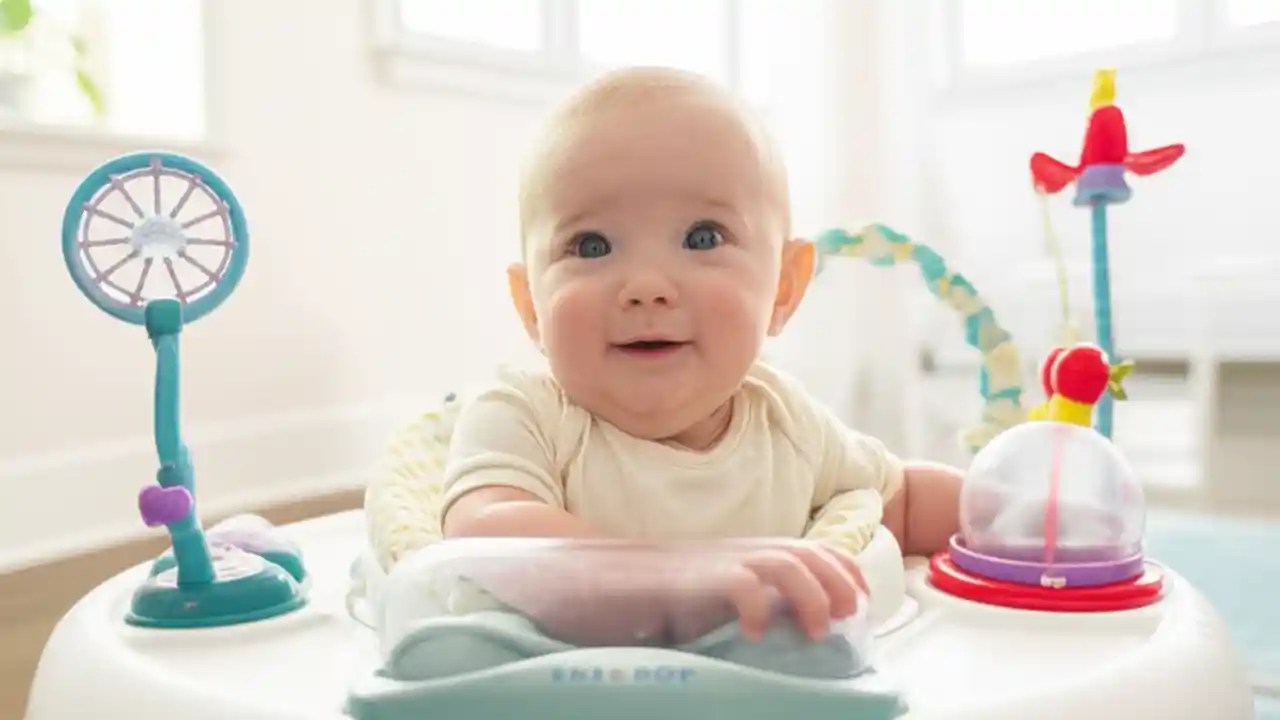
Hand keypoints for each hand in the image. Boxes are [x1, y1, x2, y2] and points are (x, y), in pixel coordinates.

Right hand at [668, 541, 867, 642]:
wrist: (607, 580)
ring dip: (812, 595)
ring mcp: (721, 561)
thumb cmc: (664, 595)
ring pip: (785, 563)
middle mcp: (743, 551)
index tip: (864, 601)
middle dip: (840, 583)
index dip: (847, 572)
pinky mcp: (697, 579)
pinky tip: (756, 633)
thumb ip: (757, 599)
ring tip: (817, 632)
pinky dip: (756, 607)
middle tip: (851, 618)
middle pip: (808, 553)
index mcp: (752, 553)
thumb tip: (796, 624)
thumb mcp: (722, 594)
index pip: (814, 550)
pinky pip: (739, 585)